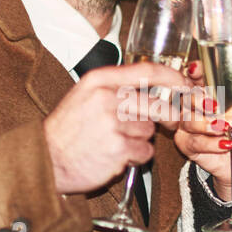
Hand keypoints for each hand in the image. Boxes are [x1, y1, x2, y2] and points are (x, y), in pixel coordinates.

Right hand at [44, 63, 188, 194]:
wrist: (45, 160)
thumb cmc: (66, 131)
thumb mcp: (84, 96)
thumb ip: (115, 89)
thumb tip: (152, 90)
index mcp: (99, 80)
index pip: (148, 71)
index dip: (174, 78)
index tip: (186, 86)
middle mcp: (106, 97)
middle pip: (157, 105)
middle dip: (165, 118)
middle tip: (161, 125)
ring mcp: (112, 123)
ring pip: (150, 130)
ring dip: (140, 140)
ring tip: (115, 143)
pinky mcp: (118, 148)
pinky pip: (145, 151)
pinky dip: (136, 157)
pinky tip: (116, 156)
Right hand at [173, 59, 231, 200]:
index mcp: (209, 91)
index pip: (196, 76)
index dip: (195, 72)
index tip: (197, 72)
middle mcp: (195, 106)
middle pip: (186, 97)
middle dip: (198, 100)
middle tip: (214, 105)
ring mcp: (188, 124)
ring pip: (188, 120)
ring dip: (207, 125)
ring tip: (225, 128)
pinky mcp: (186, 143)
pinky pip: (192, 141)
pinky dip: (209, 143)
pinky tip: (224, 144)